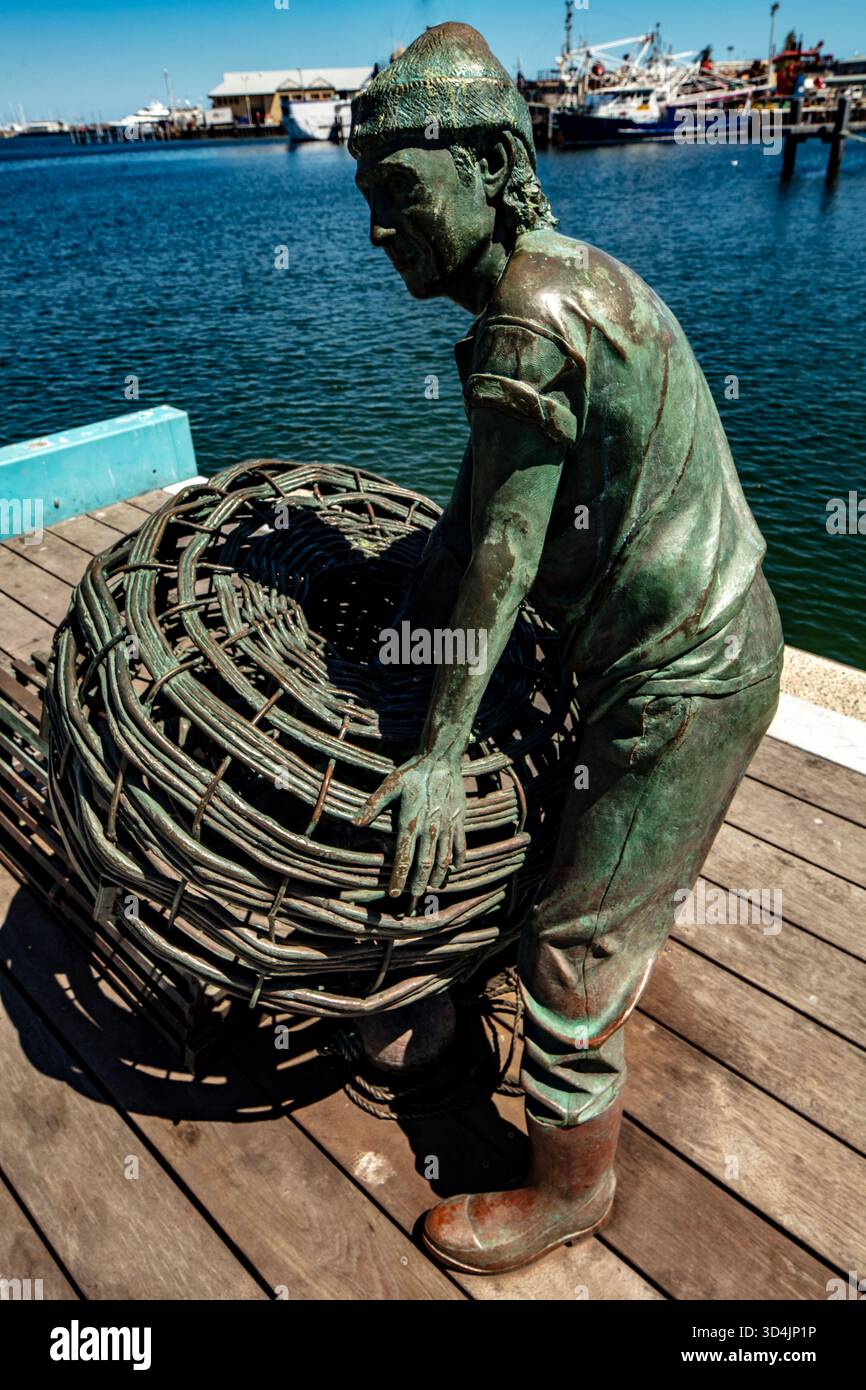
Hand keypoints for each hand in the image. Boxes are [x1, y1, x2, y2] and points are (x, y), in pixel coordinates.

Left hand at [354, 752, 466, 899]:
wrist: (442, 758)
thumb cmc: (413, 771)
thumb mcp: (389, 784)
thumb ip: (373, 805)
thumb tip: (354, 822)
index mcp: (410, 823)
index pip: (403, 858)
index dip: (399, 878)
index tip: (394, 893)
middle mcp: (429, 829)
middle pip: (423, 865)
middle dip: (417, 884)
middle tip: (413, 898)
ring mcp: (446, 826)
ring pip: (443, 860)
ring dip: (436, 877)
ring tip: (431, 887)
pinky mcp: (459, 821)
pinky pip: (460, 846)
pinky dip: (457, 860)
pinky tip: (453, 868)